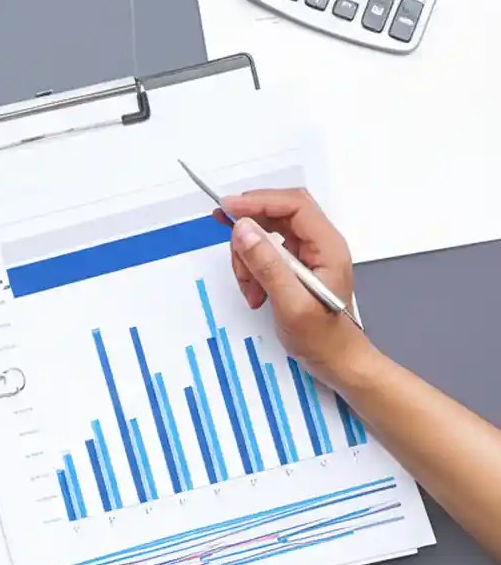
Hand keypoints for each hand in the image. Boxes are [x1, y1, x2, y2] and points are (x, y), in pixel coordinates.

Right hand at [217, 189, 372, 386]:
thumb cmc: (322, 338)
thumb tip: (242, 229)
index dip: (259, 202)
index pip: (293, 206)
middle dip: (251, 224)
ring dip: (248, 254)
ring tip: (249, 286)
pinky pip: (266, 252)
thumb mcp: (291, 304)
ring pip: (268, 232)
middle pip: (280, 212)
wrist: (337, 362)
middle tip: (227, 236)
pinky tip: (253, 290)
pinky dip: (252, 266)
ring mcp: (308, 254)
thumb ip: (267, 265)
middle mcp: (319, 244)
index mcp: (327, 247)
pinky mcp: (295, 266)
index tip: (228, 209)